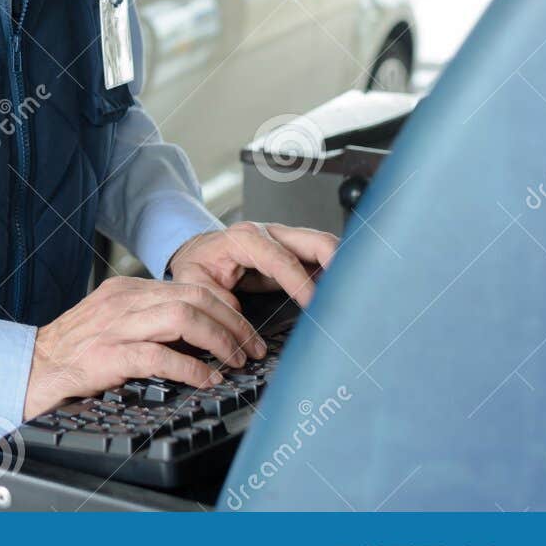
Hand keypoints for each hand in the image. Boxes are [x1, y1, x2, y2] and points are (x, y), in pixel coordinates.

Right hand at [23, 276, 267, 419]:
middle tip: (252, 347)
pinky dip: (193, 368)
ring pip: (185, 319)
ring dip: (221, 341)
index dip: (226, 307)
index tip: (243, 328)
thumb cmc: (72, 351)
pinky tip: (207, 380)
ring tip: (236, 362)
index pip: (191, 287)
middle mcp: (124, 301)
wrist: (29, 368)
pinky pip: (161, 356)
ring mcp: (116, 326)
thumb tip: (197, 331)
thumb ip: (148, 319)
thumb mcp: (112, 321)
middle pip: (196, 298)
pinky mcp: (110, 355)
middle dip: (234, 323)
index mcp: (127, 289)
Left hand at [167, 221, 337, 307]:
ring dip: (342, 268)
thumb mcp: (192, 281)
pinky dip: (336, 272)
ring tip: (353, 295)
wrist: (198, 251)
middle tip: (349, 294)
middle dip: (338, 264)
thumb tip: (235, 312)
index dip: (301, 283)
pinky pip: (323, 257)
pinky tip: (343, 291)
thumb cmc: (198, 264)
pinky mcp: (295, 250)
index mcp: (245, 239)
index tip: (314, 305)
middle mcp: (271, 233)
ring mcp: (286, 239)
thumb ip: (214, 297)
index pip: (282, 260)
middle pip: (316, 241)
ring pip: (325, 246)